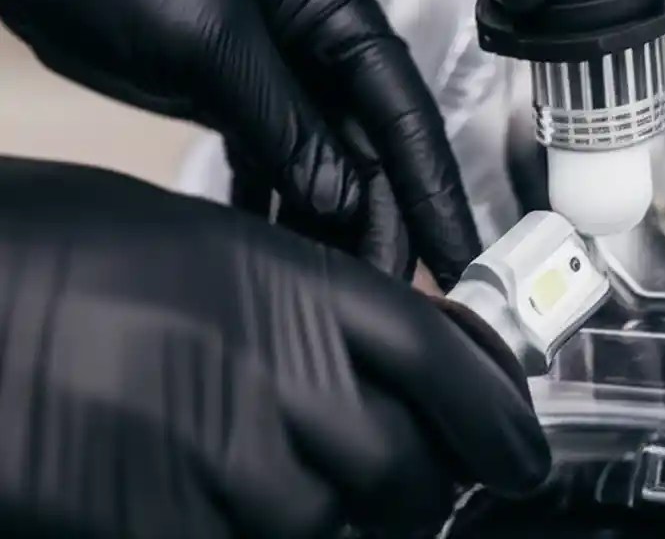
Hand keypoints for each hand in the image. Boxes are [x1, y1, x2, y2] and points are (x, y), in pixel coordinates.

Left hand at [0, 0, 479, 286]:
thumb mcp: (213, 44)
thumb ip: (285, 126)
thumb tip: (344, 199)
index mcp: (338, 12)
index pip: (405, 111)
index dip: (435, 188)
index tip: (461, 252)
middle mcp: (324, 47)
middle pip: (373, 151)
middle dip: (384, 222)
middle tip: (395, 293)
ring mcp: (283, 77)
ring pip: (328, 168)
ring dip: (333, 228)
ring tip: (343, 291)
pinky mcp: (240, 103)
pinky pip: (275, 170)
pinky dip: (276, 213)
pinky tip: (280, 260)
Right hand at [0, 157, 548, 537]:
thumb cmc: (54, 255)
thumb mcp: (203, 246)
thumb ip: (304, 303)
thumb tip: (384, 348)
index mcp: (299, 287)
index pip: (450, 364)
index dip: (501, 422)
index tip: (519, 456)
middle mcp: (284, 373)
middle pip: (411, 470)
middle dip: (417, 492)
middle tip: (402, 491)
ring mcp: (229, 460)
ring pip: (332, 529)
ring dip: (326, 521)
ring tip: (269, 486)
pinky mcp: (164, 526)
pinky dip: (248, 538)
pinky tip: (212, 505)